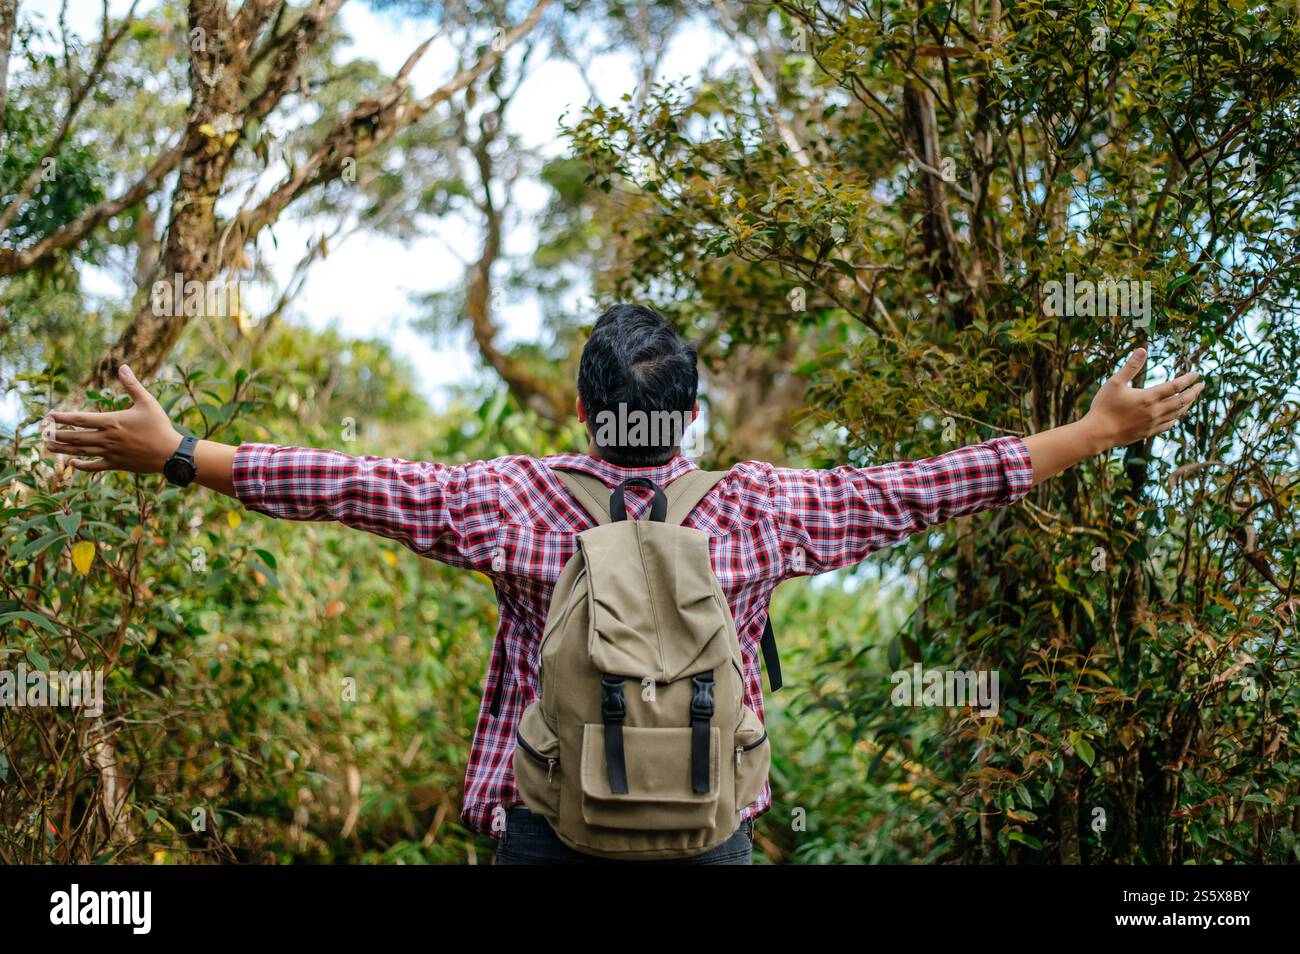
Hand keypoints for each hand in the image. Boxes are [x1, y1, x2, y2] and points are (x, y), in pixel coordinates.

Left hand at [44, 365, 182, 473]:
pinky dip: (81, 466)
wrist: (171, 453)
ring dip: (63, 449)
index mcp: (112, 421)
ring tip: (48, 446)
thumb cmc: (160, 426)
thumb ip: (132, 385)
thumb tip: (123, 367)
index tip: (49, 416)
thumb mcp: (148, 402)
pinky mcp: (116, 464)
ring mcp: (111, 453)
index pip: (80, 419)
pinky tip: (71, 463)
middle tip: (42, 432)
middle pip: (75, 437)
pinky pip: (94, 466)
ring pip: (80, 451)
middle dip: (57, 434)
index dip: (63, 417)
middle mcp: (107, 438)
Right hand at [1079, 348, 1205, 452]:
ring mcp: (1153, 423)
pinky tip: (1176, 415)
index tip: (1196, 374)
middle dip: (1194, 392)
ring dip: (1187, 404)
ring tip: (1192, 398)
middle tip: (1201, 385)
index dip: (1188, 379)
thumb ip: (1130, 366)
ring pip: (1178, 413)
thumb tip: (1142, 349)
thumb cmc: (1104, 406)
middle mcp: (1155, 411)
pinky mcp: (1148, 432)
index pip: (1176, 386)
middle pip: (1182, 401)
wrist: (1097, 433)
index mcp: (1149, 397)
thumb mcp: (1114, 383)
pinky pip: (1168, 425)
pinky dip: (1176, 418)